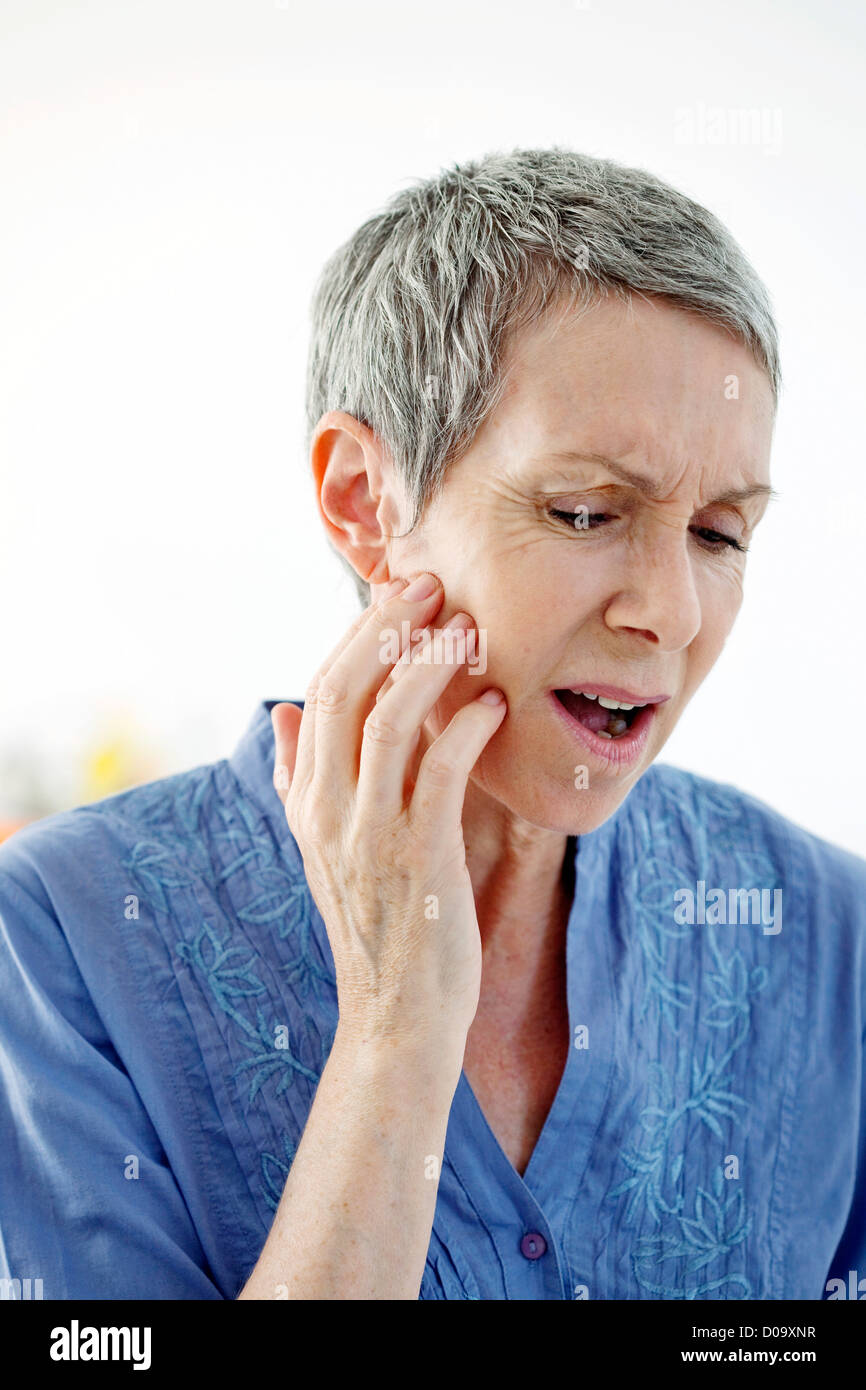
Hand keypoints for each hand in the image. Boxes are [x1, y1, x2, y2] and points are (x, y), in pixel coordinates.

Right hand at [270, 574, 505, 1052]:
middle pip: (343, 689)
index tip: (400, 595)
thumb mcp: (324, 848)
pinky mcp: (419, 856)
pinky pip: (439, 768)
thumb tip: (282, 710)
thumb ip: (302, 776)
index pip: (319, 691)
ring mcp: (369, 833)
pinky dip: (466, 726)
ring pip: (388, 717)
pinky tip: (493, 705)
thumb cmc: (379, 924)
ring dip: (431, 663)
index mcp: (307, 800)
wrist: (397, 1017)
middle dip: (388, 627)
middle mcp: (327, 809)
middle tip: (433, 585)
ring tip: (470, 630)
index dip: (359, 635)